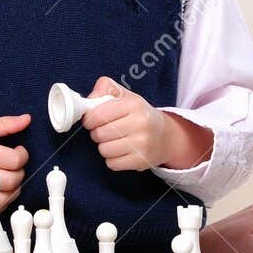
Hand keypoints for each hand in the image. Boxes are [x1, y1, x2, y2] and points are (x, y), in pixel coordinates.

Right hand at [0, 114, 30, 206]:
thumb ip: (4, 124)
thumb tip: (27, 119)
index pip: (13, 160)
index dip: (22, 155)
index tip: (18, 151)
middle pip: (11, 180)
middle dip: (19, 171)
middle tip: (13, 164)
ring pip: (4, 199)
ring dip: (13, 189)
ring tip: (8, 177)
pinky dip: (0, 200)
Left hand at [80, 77, 211, 171]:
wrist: (164, 136)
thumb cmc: (138, 114)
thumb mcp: (124, 95)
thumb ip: (104, 89)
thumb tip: (88, 102)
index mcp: (133, 104)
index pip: (97, 115)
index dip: (90, 119)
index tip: (94, 119)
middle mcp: (140, 123)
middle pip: (99, 134)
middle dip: (97, 133)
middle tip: (107, 130)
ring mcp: (142, 144)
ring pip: (104, 150)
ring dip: (105, 147)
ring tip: (115, 141)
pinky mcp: (141, 161)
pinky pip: (112, 164)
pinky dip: (113, 159)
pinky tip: (122, 151)